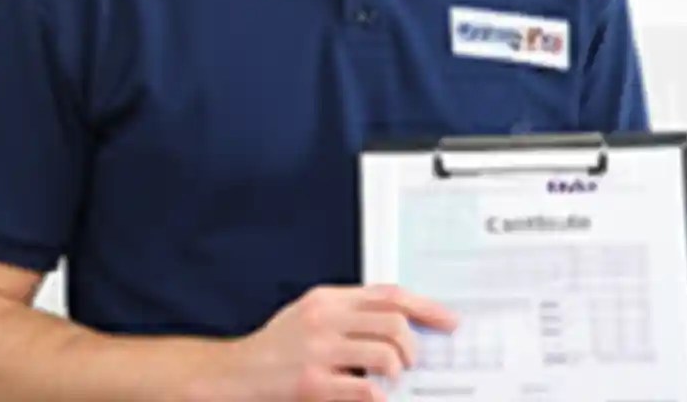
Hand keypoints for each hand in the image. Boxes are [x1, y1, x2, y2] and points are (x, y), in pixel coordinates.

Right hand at [206, 285, 457, 401]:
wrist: (237, 374)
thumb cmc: (277, 348)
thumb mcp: (309, 315)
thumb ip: (348, 313)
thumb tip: (400, 322)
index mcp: (326, 299)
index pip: (389, 294)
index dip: (427, 307)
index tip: (449, 322)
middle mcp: (324, 319)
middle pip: (395, 323)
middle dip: (413, 346)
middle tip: (409, 362)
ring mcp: (319, 351)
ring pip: (387, 354)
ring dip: (398, 371)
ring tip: (389, 379)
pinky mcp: (314, 383)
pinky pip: (367, 390)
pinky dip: (379, 396)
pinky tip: (372, 396)